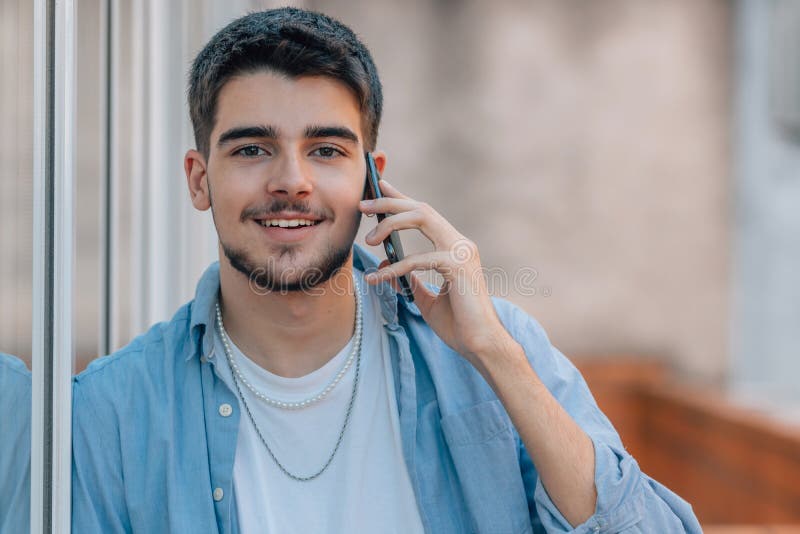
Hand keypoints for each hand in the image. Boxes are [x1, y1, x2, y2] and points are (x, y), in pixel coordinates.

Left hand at [359, 181, 515, 367]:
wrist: (481, 345)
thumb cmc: (458, 324)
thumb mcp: (425, 299)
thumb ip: (409, 281)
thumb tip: (386, 265)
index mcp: (455, 247)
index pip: (424, 213)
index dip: (400, 197)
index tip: (378, 186)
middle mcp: (460, 243)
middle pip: (421, 208)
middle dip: (390, 202)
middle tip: (362, 205)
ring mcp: (462, 252)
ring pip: (422, 218)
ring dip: (391, 222)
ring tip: (369, 239)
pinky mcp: (459, 267)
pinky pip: (418, 260)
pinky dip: (395, 268)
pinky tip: (378, 278)